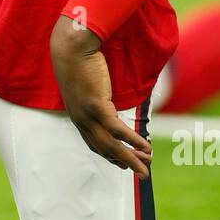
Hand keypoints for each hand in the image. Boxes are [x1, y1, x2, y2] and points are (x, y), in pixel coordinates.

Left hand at [50, 16, 151, 177]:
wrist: (72, 47)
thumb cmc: (80, 60)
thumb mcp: (87, 83)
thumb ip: (96, 93)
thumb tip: (106, 93)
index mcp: (78, 116)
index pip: (95, 144)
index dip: (111, 156)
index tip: (125, 164)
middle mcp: (81, 120)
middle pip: (105, 149)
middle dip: (125, 162)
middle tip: (142, 173)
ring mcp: (87, 115)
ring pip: (111, 145)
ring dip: (131, 158)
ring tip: (147, 166)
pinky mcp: (95, 106)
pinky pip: (116, 130)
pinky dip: (132, 141)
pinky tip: (145, 147)